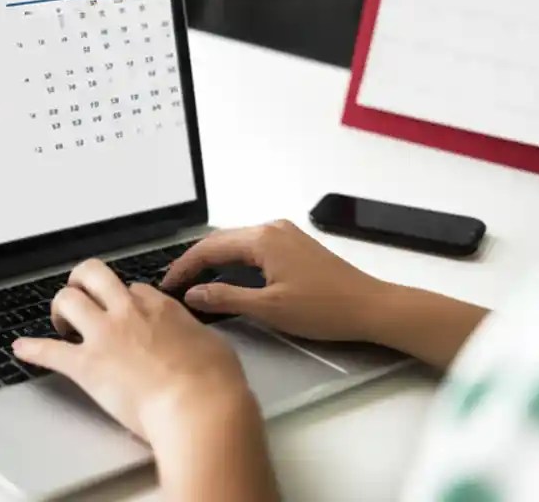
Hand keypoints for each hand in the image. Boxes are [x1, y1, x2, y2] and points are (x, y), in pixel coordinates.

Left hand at [11, 258, 253, 441]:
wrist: (199, 407)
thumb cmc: (214, 383)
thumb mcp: (213, 344)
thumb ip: (194, 335)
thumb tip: (192, 340)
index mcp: (160, 307)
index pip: (133, 288)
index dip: (125, 299)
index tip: (124, 312)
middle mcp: (129, 313)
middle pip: (94, 274)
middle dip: (82, 281)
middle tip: (80, 294)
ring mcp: (105, 336)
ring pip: (68, 300)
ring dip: (59, 309)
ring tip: (60, 323)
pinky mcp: (87, 366)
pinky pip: (49, 351)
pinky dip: (32, 350)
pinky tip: (21, 349)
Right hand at [162, 219, 388, 342]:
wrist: (371, 307)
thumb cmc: (324, 309)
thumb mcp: (269, 308)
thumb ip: (226, 298)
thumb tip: (193, 294)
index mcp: (263, 239)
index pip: (209, 248)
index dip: (184, 267)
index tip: (167, 285)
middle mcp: (272, 228)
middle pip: (221, 241)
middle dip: (195, 262)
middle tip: (175, 285)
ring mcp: (286, 235)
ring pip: (237, 244)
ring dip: (214, 261)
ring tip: (194, 283)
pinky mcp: (295, 246)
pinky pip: (254, 248)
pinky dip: (234, 262)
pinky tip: (227, 278)